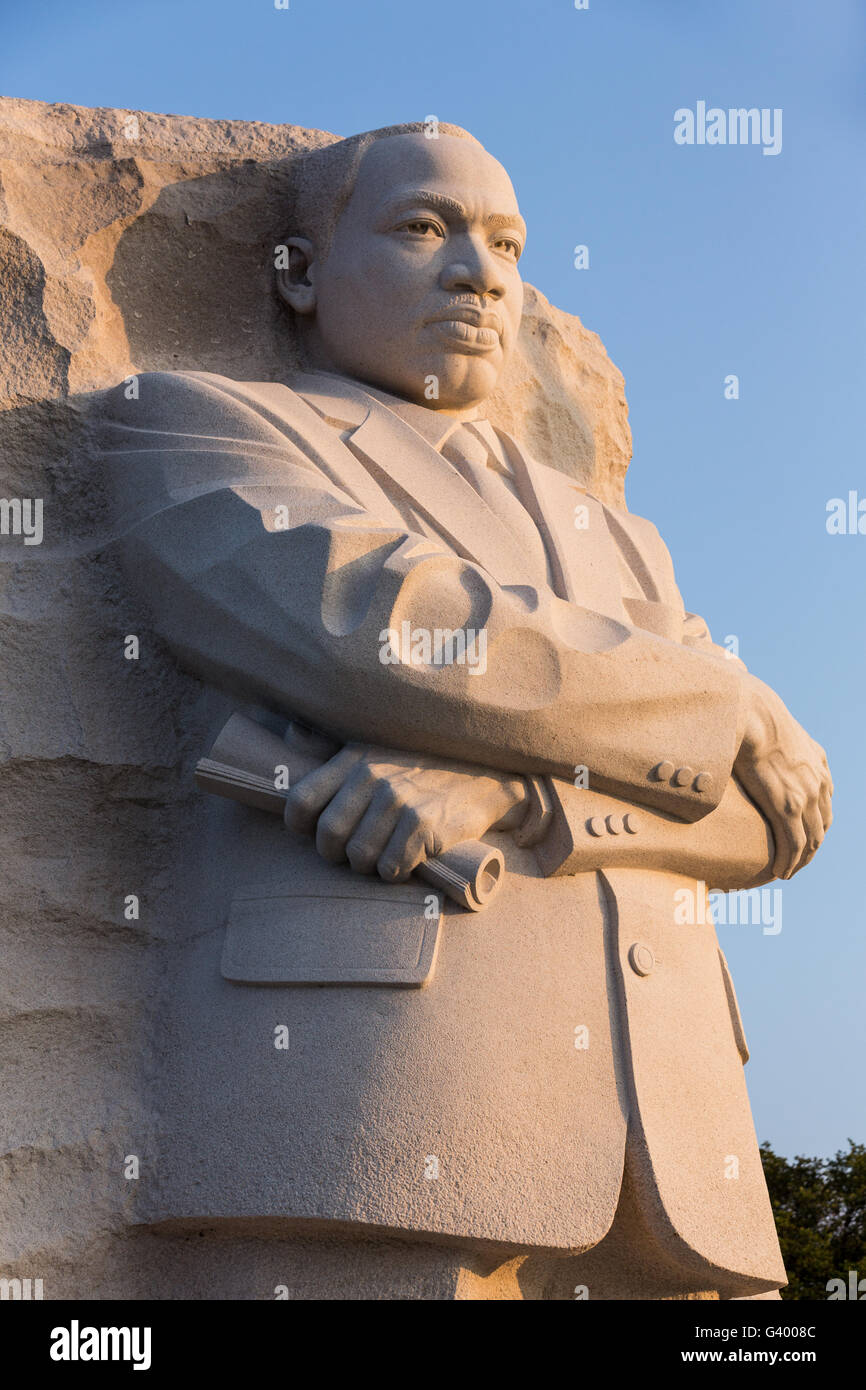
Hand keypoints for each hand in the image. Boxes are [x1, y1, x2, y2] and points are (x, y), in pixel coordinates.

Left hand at [284, 744, 527, 881]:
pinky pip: (390, 868)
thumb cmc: (424, 765)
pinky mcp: (423, 824)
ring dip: (370, 866)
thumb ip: (331, 745)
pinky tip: (408, 858)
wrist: (486, 774)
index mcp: (353, 758)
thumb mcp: (376, 744)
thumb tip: (289, 733)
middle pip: (328, 838)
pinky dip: (396, 872)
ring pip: (359, 858)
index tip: (319, 833)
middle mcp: (372, 777)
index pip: (301, 802)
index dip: (303, 828)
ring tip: (386, 853)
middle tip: (357, 851)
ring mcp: (398, 800)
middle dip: (338, 855)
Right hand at [734, 675, 831, 878]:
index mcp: (817, 764)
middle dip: (812, 848)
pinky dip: (790, 862)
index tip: (804, 838)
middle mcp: (818, 783)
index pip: (825, 804)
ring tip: (787, 873)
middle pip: (822, 826)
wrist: (751, 712)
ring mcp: (806, 796)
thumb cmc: (752, 714)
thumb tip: (753, 739)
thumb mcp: (776, 726)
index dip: (816, 825)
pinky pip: (794, 844)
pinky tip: (781, 872)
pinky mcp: (788, 807)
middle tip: (796, 863)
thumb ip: (777, 741)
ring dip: (801, 860)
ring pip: (811, 840)